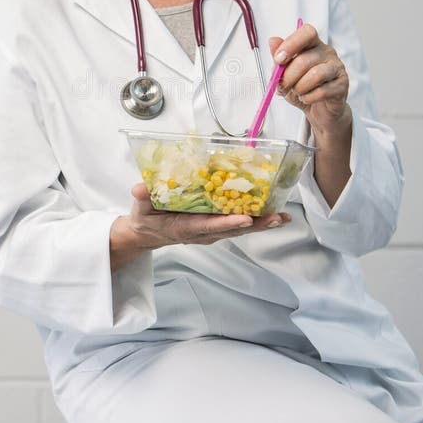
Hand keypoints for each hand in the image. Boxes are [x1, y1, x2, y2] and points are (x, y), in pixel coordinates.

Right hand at [118, 183, 290, 251]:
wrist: (148, 234)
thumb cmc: (145, 218)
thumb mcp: (140, 208)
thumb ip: (142, 198)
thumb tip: (139, 188)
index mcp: (185, 227)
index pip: (210, 225)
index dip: (228, 222)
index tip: (246, 218)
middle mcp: (203, 233)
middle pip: (233, 229)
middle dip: (256, 224)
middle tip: (278, 217)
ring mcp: (211, 232)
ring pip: (240, 228)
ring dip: (262, 223)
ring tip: (283, 217)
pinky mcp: (216, 228)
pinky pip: (239, 224)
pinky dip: (256, 219)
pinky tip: (273, 214)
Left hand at [269, 23, 350, 136]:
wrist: (319, 110)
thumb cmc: (302, 88)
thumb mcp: (285, 73)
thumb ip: (279, 58)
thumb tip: (272, 40)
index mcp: (313, 44)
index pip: (307, 32)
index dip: (291, 44)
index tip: (278, 59)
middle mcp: (327, 52)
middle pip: (304, 59)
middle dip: (288, 76)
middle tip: (282, 86)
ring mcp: (337, 68)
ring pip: (315, 75)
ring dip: (299, 88)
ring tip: (297, 92)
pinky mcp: (342, 85)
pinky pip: (323, 91)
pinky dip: (309, 98)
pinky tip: (306, 98)